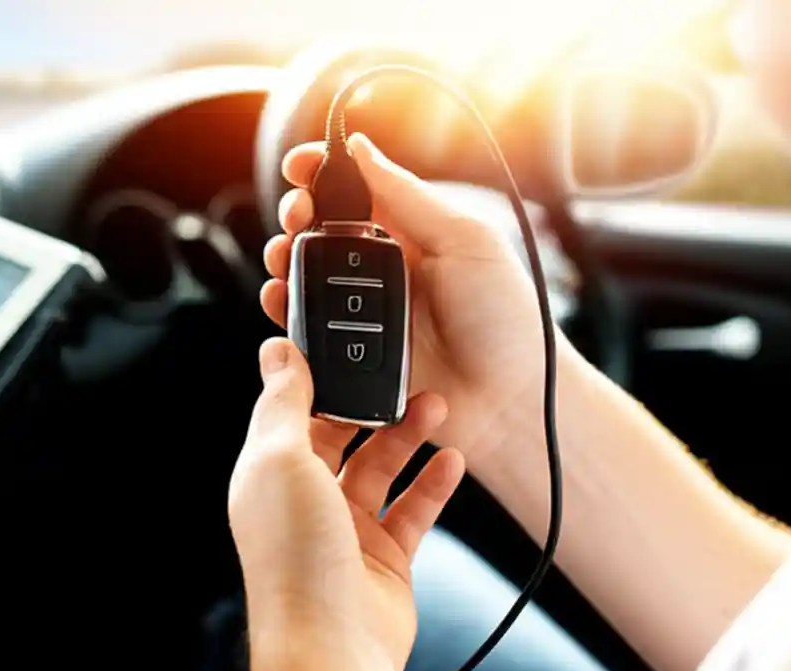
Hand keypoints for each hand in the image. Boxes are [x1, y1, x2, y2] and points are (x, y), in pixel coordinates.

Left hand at [229, 338, 463, 670]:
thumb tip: (276, 352)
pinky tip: (452, 460)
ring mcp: (345, 530)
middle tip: (407, 375)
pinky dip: (433, 484)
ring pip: (381, 468)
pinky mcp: (385, 558)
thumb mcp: (279, 458)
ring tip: (438, 407)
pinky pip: (412, 510)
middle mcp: (304, 500)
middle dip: (372, 404)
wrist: (333, 645)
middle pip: (342, 436)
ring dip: (409, 436)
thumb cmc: (296, 558)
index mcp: (268, 474)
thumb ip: (284, 402)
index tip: (346, 344)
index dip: (317, 378)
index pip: (290, 412)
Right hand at [260, 133, 562, 462]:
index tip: (302, 165)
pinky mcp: (348, 357)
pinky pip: (304, 330)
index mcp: (410, 234)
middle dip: (295, 214)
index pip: (355, 191)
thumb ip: (409, 196)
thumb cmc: (508, 322)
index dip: (322, 172)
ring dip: (281, 260)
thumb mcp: (467, 241)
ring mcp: (361, 315)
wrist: (509, 402)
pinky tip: (281, 300)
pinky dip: (283, 311)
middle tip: (296, 216)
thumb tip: (363, 149)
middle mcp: (381, 272)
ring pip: (302, 278)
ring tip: (282, 258)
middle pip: (318, 232)